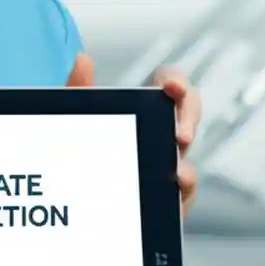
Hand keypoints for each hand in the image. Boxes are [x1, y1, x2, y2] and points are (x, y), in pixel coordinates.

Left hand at [66, 54, 201, 219]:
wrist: (77, 207)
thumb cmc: (82, 155)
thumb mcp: (75, 121)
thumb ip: (77, 92)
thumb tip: (82, 58)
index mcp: (144, 110)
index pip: (170, 86)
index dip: (178, 82)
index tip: (172, 87)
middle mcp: (161, 137)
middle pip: (189, 118)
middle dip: (189, 120)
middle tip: (179, 135)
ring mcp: (167, 168)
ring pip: (188, 162)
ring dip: (185, 164)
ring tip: (177, 170)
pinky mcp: (166, 200)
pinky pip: (183, 193)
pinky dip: (183, 186)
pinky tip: (176, 183)